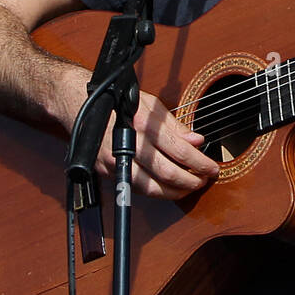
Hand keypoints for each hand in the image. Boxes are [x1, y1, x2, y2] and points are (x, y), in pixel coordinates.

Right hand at [57, 72, 218, 198]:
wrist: (81, 105)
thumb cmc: (119, 102)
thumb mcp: (151, 104)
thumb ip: (176, 126)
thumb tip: (197, 141)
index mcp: (144, 124)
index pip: (180, 150)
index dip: (200, 163)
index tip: (212, 168)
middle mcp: (130, 144)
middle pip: (167, 173)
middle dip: (191, 181)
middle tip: (203, 180)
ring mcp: (116, 160)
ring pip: (151, 188)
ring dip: (175, 192)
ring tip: (189, 187)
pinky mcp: (107, 171)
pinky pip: (136, 188)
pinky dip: (156, 191)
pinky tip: (168, 187)